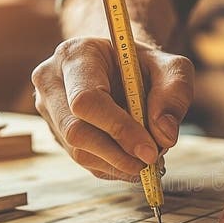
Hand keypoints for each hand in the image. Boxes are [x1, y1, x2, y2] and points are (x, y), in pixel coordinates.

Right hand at [32, 37, 193, 179]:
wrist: (117, 66)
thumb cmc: (142, 64)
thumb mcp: (169, 66)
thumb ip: (174, 93)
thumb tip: (164, 135)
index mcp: (75, 55)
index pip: (86, 100)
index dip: (119, 129)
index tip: (150, 149)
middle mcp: (51, 82)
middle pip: (76, 132)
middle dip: (118, 154)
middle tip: (151, 161)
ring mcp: (48, 110)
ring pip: (78, 153)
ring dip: (118, 164)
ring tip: (147, 158)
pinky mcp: (56, 134)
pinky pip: (83, 161)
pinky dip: (113, 167)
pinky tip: (132, 158)